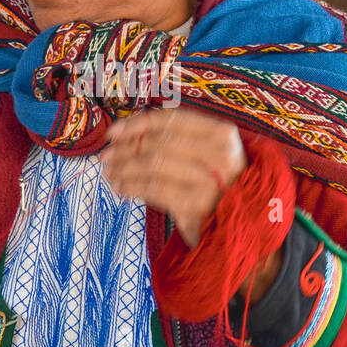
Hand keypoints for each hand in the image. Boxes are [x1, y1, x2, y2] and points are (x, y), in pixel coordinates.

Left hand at [100, 107, 246, 248]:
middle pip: (158, 142)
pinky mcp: (196, 206)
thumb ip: (178, 140)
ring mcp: (209, 181)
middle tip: (106, 156)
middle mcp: (219, 154)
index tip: (113, 132)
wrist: (240, 227)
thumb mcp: (209, 156)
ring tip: (110, 173)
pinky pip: (154, 189)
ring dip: (124, 168)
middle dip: (125, 149)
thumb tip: (127, 134)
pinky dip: (132, 186)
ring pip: (153, 164)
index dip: (137, 124)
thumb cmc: (220, 187)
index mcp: (222, 133)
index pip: (171, 119)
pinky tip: (121, 188)